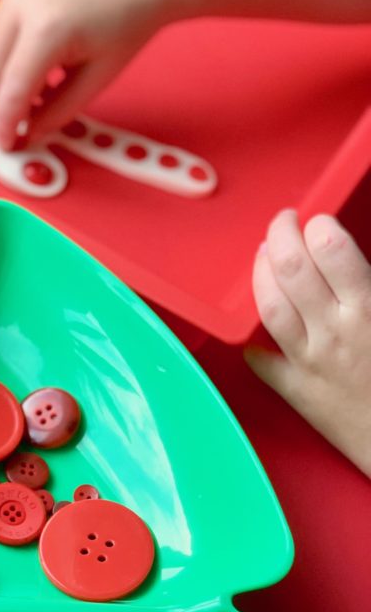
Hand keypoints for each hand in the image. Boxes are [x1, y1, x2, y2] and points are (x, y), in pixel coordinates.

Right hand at [0, 0, 182, 149]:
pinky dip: (9, 56)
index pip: (13, 90)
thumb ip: (59, 111)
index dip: (7, 124)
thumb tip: (31, 131)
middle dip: (5, 101)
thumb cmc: (128, 19)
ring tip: (41, 90)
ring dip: (6, 79)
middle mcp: (23, 3)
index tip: (7, 144)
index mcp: (47, 28)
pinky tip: (39, 66)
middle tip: (29, 120)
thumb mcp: (97, 79)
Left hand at [246, 210, 370, 477]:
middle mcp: (333, 333)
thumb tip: (350, 260)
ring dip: (261, 272)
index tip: (317, 220)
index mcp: (368, 311)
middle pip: (291, 269)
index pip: (332, 252)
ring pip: (269, 305)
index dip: (319, 227)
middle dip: (281, 234)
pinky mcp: (295, 391)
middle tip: (283, 222)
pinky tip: (255, 323)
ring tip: (265, 254)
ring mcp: (308, 362)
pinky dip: (253, 338)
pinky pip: (259, 359)